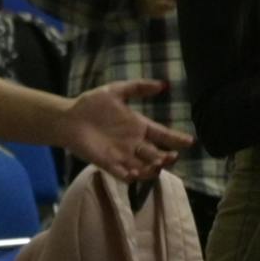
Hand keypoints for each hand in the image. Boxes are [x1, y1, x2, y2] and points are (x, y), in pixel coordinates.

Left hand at [47, 84, 180, 180]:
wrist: (69, 118)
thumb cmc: (91, 104)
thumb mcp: (116, 91)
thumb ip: (138, 87)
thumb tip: (163, 85)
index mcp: (138, 126)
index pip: (163, 135)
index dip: (176, 139)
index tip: (190, 141)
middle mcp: (134, 143)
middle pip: (156, 154)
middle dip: (167, 157)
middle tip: (172, 156)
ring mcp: (122, 155)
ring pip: (144, 167)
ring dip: (152, 169)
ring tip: (157, 165)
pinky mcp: (108, 163)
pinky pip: (123, 174)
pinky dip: (131, 176)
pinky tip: (135, 172)